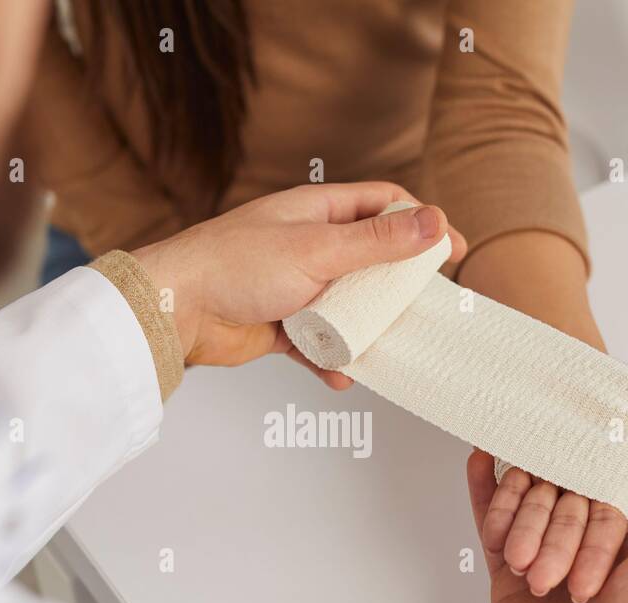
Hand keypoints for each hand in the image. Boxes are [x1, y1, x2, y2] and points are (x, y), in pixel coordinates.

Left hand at [132, 182, 465, 388]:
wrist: (177, 309)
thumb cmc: (234, 265)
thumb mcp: (318, 250)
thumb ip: (377, 242)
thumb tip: (433, 221)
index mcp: (318, 211)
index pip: (384, 205)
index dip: (422, 223)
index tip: (451, 251)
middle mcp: (310, 244)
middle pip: (372, 259)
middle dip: (398, 284)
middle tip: (426, 306)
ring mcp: (296, 285)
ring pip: (349, 305)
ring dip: (367, 328)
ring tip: (386, 345)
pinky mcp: (281, 324)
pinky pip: (320, 342)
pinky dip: (333, 358)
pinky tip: (341, 373)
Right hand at [467, 444, 627, 602]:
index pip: (621, 474)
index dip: (608, 459)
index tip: (594, 431)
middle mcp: (595, 538)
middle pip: (570, 489)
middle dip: (560, 523)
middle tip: (564, 575)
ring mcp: (548, 550)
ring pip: (531, 501)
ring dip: (526, 524)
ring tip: (526, 566)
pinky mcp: (509, 570)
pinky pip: (495, 519)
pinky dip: (487, 491)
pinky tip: (480, 460)